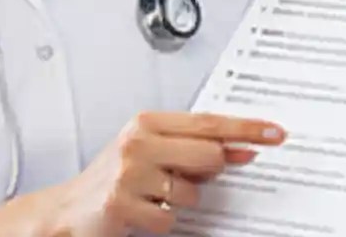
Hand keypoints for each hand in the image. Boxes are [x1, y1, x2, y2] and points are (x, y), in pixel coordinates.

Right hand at [0, 112, 285, 236]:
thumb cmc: (114, 178)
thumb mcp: (150, 150)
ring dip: (178, 202)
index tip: (276, 133)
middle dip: (206, 174)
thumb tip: (242, 149)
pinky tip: (141, 212)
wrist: (70, 209)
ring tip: (151, 196)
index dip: (246, 128)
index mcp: (145, 122)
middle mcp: (137, 142)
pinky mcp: (123, 203)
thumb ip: (193, 147)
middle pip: (210, 157)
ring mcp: (129, 172)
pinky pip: (171, 219)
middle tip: (183, 177)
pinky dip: (161, 222)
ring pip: (192, 194)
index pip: (208, 122)